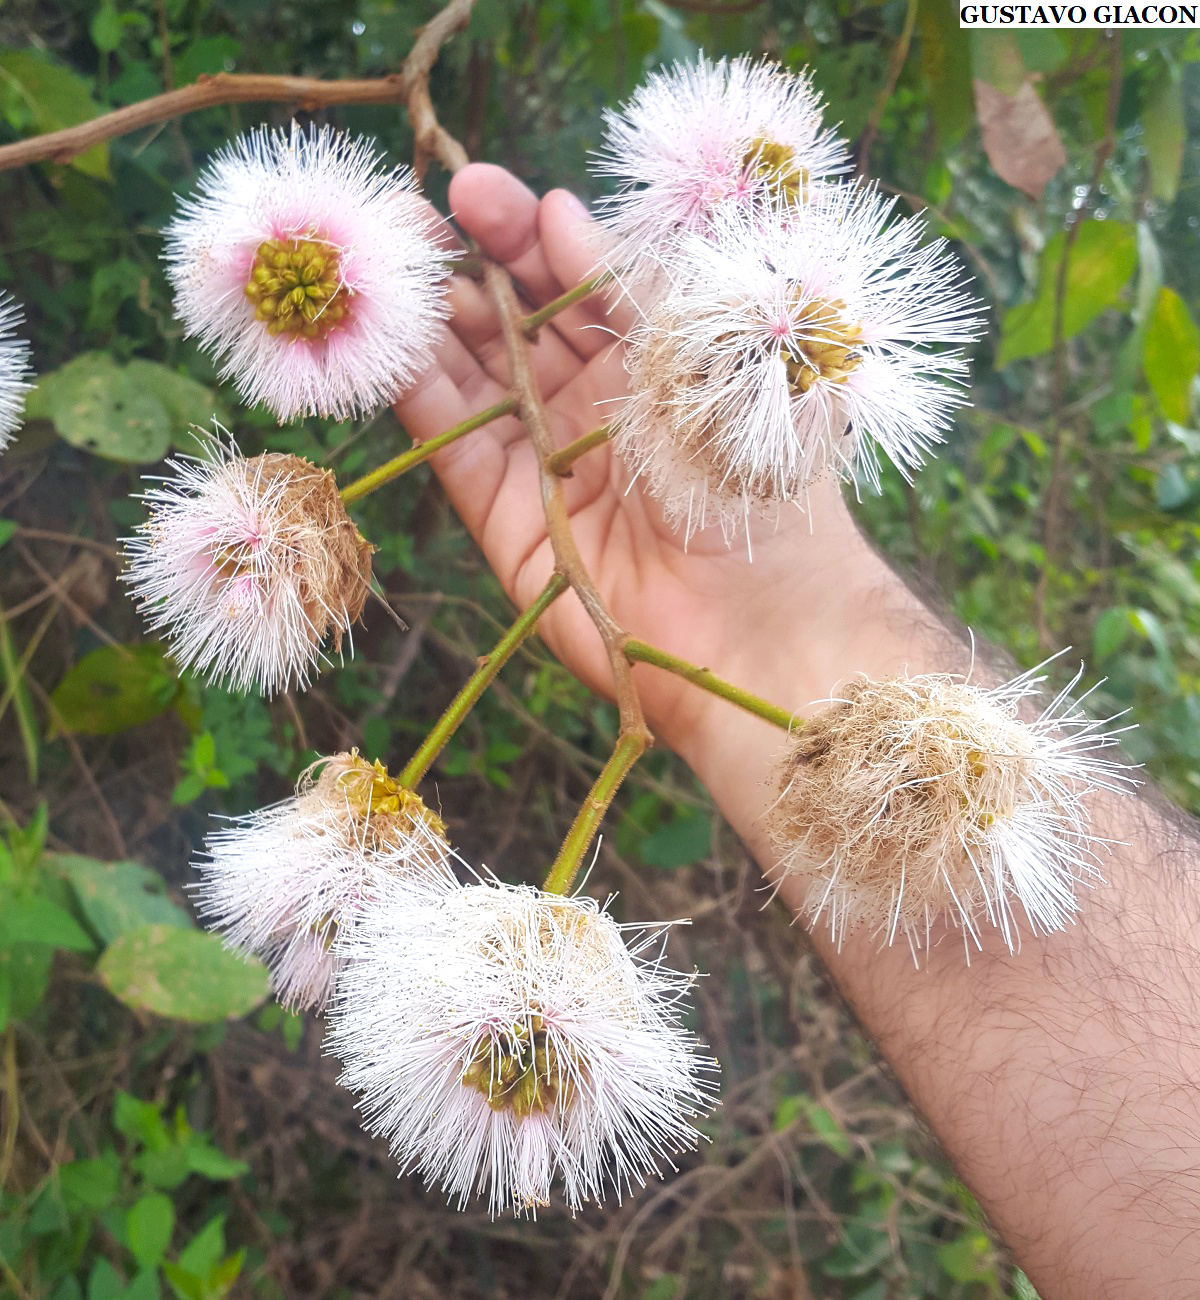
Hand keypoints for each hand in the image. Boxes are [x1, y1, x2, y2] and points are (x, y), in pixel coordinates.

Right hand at [395, 163, 930, 763]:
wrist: (753, 628)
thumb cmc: (754, 487)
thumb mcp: (701, 361)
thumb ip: (625, 288)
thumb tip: (559, 210)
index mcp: (648, 360)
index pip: (571, 280)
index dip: (522, 232)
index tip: (474, 189)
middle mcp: (589, 404)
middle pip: (511, 319)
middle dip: (462, 265)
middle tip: (410, 219)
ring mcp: (542, 457)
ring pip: (471, 373)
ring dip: (426, 319)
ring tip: (383, 266)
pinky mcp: (503, 516)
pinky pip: (451, 440)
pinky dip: (416, 391)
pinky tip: (385, 340)